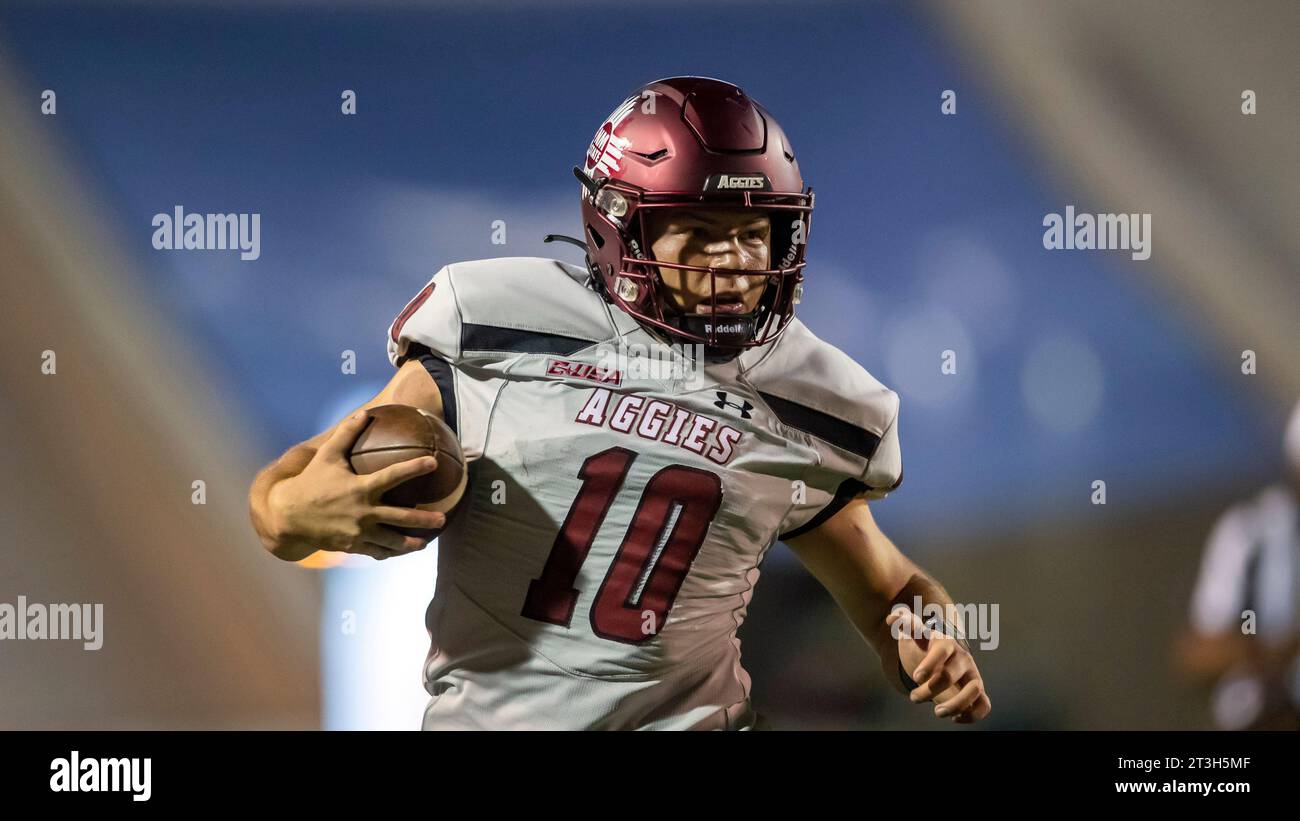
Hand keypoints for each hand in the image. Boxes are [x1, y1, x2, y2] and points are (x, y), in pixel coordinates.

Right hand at [267, 410, 447, 559]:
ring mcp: (358, 532)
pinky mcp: (352, 546)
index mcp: (360, 488)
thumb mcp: (327, 456)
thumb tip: (365, 413)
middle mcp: (363, 512)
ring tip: (425, 542)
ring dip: (411, 543)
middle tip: (443, 517)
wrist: (287, 517)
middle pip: (402, 517)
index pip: (393, 476)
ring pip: (392, 541)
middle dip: (425, 518)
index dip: (415, 467)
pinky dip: (389, 552)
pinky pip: (376, 551)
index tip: (433, 461)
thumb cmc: (309, 482)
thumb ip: (347, 434)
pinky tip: (399, 551)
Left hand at [887, 606, 990, 723]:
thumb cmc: (923, 646)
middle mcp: (962, 658)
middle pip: (951, 675)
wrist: (938, 657)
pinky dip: (974, 715)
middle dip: (930, 689)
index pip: (942, 651)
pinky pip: (984, 704)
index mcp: (946, 642)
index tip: (916, 677)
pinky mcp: (976, 691)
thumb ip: (904, 624)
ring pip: (975, 690)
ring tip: (938, 713)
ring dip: (957, 705)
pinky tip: (955, 719)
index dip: (930, 664)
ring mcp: (972, 675)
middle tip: (914, 697)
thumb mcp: (913, 635)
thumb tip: (892, 618)